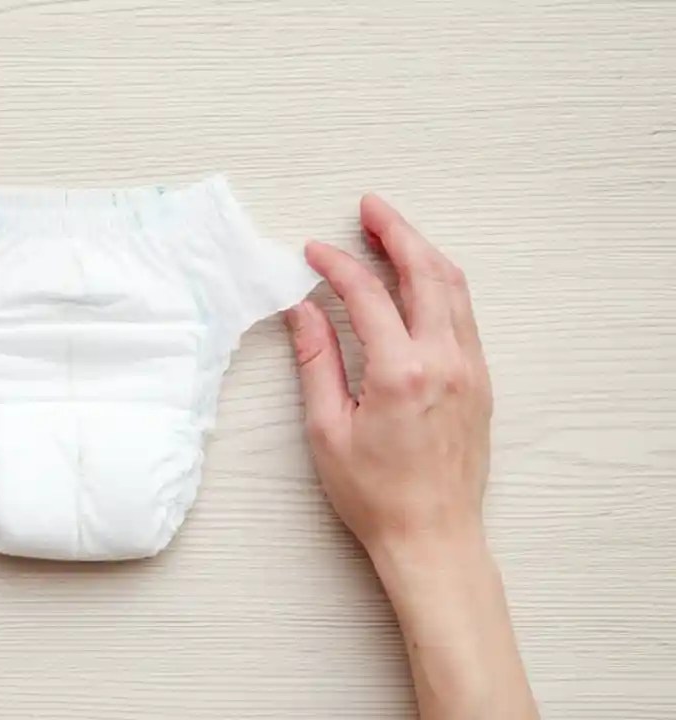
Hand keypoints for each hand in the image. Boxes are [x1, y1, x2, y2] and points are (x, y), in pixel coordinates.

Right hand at [286, 197, 535, 719]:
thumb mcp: (327, 429)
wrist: (432, 537)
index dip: (336, 266)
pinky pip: (464, 314)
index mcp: (401, 373)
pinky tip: (420, 279)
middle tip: (370, 207)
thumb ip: (316, 361)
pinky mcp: (480, 382)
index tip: (313, 253)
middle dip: (396, 232)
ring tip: (394, 231)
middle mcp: (445, 362)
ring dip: (423, 252)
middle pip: (425, 273)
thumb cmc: (375, 494)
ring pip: (454, 288)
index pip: (367, 295)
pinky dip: (441, 284)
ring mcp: (470, 369)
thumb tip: (302, 310)